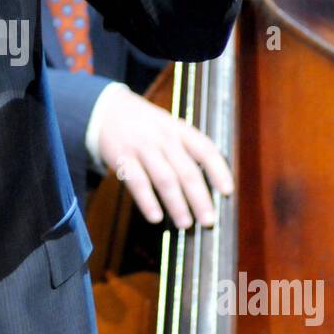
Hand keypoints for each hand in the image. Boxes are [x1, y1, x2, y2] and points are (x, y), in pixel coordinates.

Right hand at [98, 89, 233, 227]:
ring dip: (177, 204)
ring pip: (165, 179)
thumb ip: (185, 147)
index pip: (205, 149)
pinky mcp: (122, 158)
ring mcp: (142, 148)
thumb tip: (209, 179)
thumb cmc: (142, 123)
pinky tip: (156, 217)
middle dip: (200, 198)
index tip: (228, 191)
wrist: (105, 108)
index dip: (219, 171)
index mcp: (178, 129)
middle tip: (208, 220)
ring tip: (186, 224)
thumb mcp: (168, 126)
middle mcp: (163, 138)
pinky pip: (137, 182)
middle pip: (187, 171)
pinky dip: (147, 201)